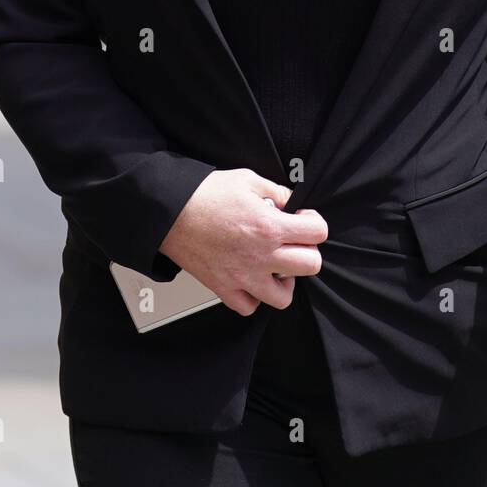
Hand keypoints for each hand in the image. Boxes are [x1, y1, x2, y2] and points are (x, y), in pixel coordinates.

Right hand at [159, 169, 327, 315]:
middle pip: (311, 266)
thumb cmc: (203, 195)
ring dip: (285, 281)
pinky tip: (251, 279)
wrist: (168, 212)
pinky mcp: (223, 289)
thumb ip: (276, 191)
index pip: (318, 232)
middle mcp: (261, 256)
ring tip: (275, 266)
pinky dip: (254, 297)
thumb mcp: (247, 179)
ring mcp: (242, 277)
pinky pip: (249, 307)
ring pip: (284, 297)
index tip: (303, 217)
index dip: (315, 221)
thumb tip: (290, 201)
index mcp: (270, 226)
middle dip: (308, 251)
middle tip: (294, 241)